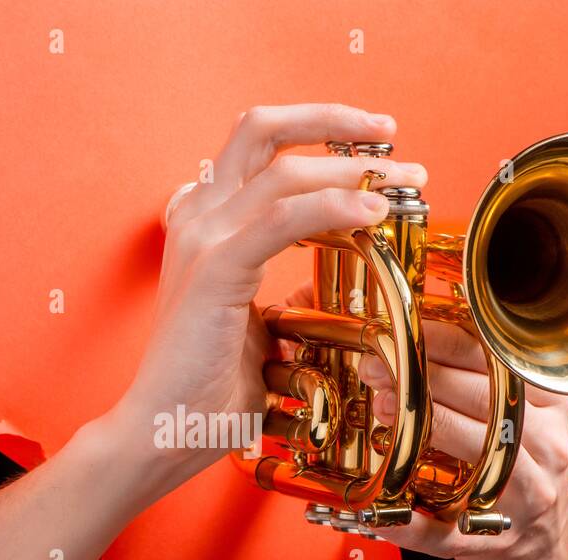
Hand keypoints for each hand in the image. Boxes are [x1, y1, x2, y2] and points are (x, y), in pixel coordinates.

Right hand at [108, 103, 426, 495]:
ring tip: (400, 182)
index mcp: (203, 223)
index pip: (259, 147)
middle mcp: (198, 217)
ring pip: (284, 170)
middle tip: (394, 140)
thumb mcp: (258, 326)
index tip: (373, 145)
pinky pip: (284, 217)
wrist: (166, 428)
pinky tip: (372, 212)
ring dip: (351, 168)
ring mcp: (202, 238)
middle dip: (335, 123)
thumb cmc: (209, 389)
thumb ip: (284, 293)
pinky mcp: (215, 269)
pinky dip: (334, 207)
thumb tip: (329, 285)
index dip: (316, 131)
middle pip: (263, 130)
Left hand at [358, 320, 567, 559]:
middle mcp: (544, 452)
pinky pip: (444, 533)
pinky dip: (407, 522)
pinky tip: (373, 506)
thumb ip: (487, 367)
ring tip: (378, 406)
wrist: (537, 540)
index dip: (450, 341)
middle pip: (487, 406)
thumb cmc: (514, 458)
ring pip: (478, 460)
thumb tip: (422, 317)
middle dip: (427, 378)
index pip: (503, 364)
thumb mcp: (520, 407)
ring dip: (426, 431)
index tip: (406, 325)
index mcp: (549, 409)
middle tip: (375, 361)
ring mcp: (519, 500)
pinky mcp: (487, 542)